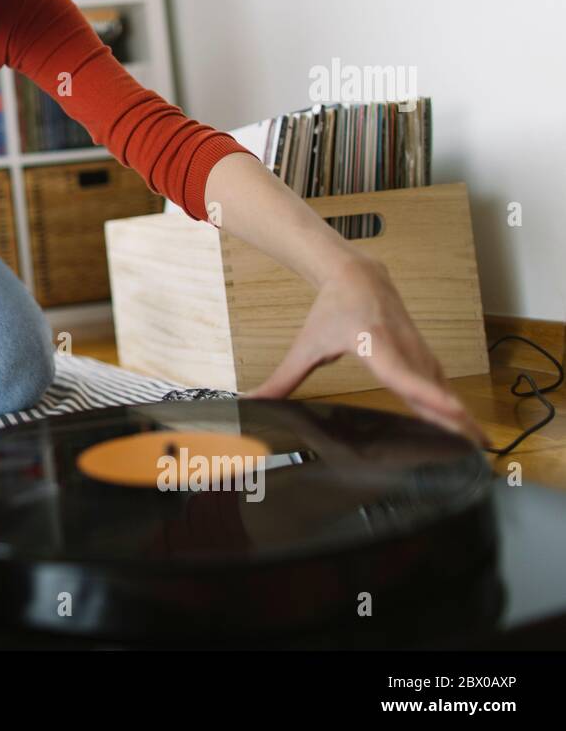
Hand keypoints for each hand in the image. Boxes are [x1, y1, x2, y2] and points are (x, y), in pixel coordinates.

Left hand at [241, 254, 488, 446]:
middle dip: (454, 421)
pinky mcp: (426, 359)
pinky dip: (455, 410)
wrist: (360, 277)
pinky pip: (442, 388)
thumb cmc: (331, 312)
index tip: (453, 412)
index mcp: (374, 345)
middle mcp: (404, 350)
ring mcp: (419, 353)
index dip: (428, 395)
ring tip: (478, 452)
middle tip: (474, 453)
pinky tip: (467, 435)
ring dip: (462, 420)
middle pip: (432, 390)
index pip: (404, 374)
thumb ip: (282, 380)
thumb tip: (251, 400)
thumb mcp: (306, 346)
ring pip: (442, 392)